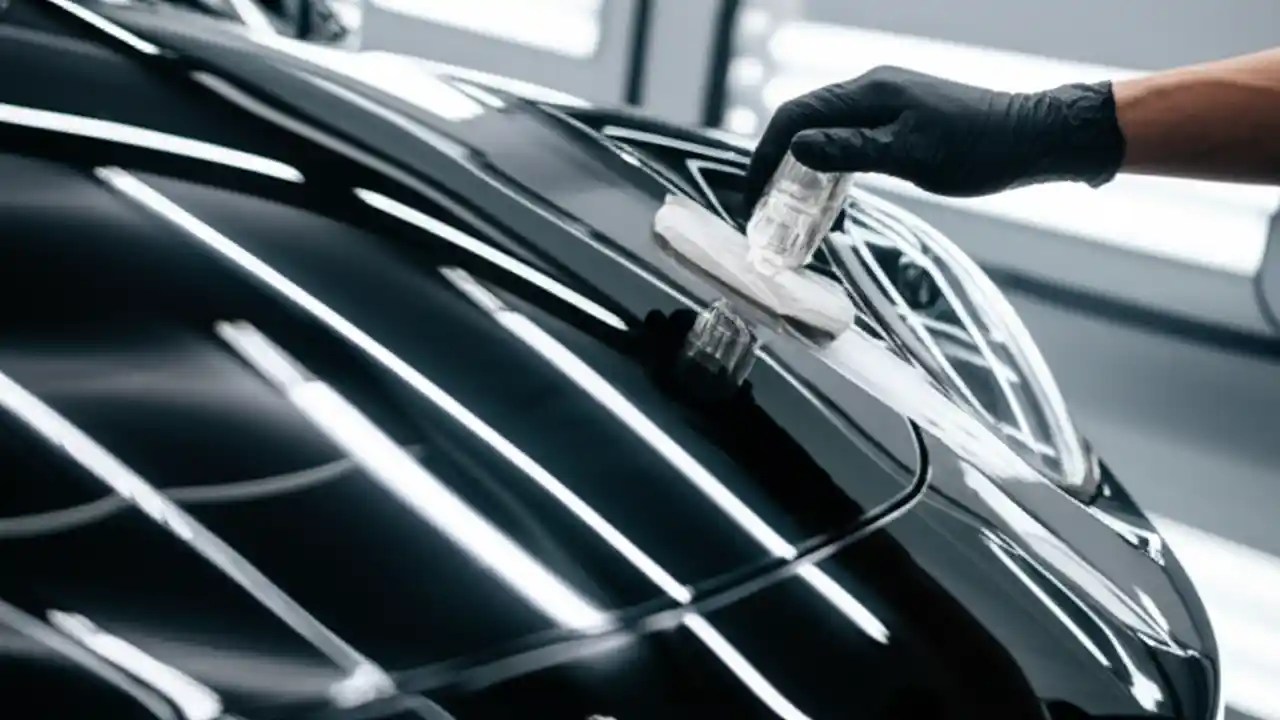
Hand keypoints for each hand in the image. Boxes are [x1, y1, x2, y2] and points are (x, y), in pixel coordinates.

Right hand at [745, 66, 1125, 202]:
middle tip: (760, 203)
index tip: (751, 191)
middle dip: (775, 159)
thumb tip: (797, 147)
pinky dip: (827, 164)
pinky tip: (828, 193)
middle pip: (804, 119)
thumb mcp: (912, 156)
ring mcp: (887, 103)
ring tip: (785, 204)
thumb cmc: (980, 149)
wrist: (1036, 138)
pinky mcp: (901, 120)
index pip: (795, 115)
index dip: (765, 153)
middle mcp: (873, 90)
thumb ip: (852, 151)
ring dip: (799, 164)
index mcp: (870, 92)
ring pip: (824, 129)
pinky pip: (847, 137)